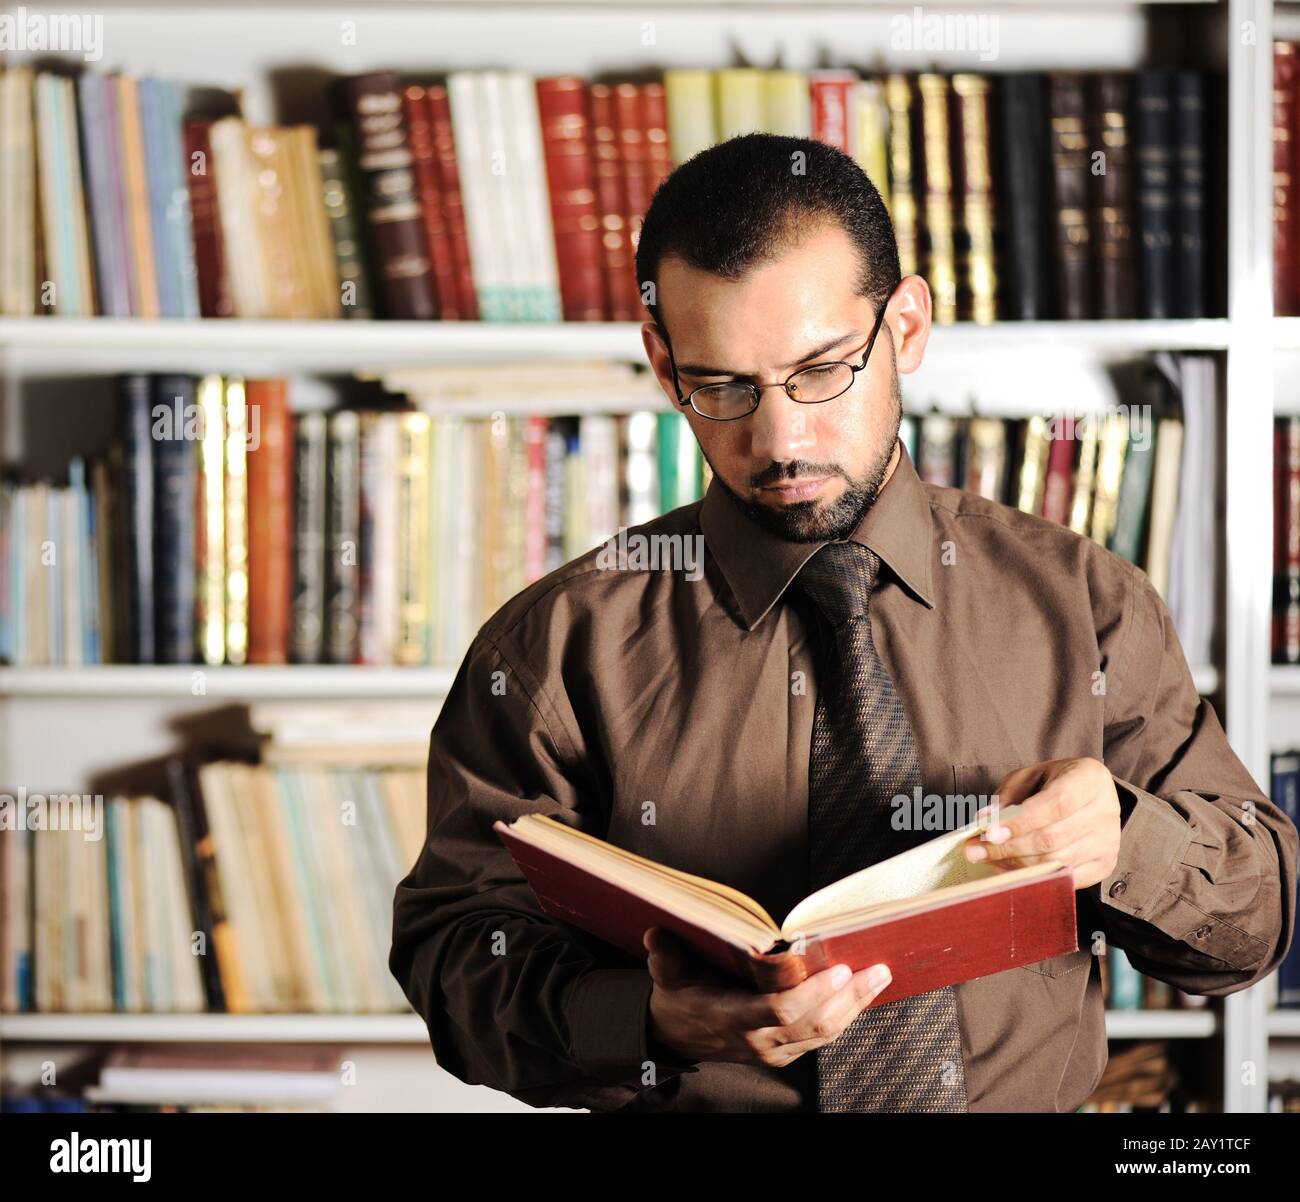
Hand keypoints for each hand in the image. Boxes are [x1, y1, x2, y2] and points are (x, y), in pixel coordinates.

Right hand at [643, 927, 891, 1066]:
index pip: (779, 1012)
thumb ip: (665, 956)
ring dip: (854, 1006)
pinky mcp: (785, 1051)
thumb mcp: (666, 975)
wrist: (677, 1036)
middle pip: (812, 1025)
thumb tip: (657, 933)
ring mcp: (774, 1050)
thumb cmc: (679, 998)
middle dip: (849, 999)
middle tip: (875, 969)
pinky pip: (821, 1036)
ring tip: (878, 975)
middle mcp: (758, 1039)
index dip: (811, 994)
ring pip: (823, 1034)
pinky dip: (845, 1014)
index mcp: (731, 1017)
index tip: (838, 969)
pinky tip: (861, 992)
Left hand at [963, 756, 1122, 889]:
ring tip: (986, 859)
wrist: (1093, 795)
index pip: (1054, 805)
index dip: (1020, 822)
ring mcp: (1108, 841)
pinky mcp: (1104, 864)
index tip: (988, 833)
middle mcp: (1105, 811)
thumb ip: (1008, 794)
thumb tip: (984, 820)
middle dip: (1007, 848)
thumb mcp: (1031, 775)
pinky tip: (1009, 870)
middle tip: (974, 850)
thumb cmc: (1056, 781)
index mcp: (1089, 779)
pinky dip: (1034, 878)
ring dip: (1015, 865)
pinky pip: (1065, 879)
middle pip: (1052, 839)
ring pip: (1056, 862)